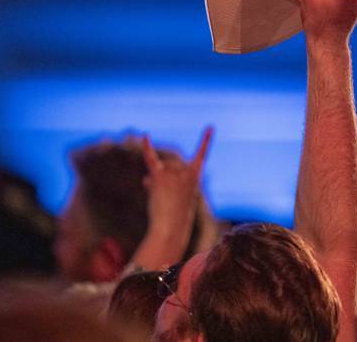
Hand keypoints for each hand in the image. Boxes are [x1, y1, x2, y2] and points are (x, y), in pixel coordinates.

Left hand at [141, 127, 211, 247]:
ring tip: (159, 198)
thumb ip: (165, 186)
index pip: (201, 156)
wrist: (171, 230)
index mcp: (196, 178)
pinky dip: (147, 147)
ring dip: (155, 182)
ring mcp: (174, 174)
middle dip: (164, 177)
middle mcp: (187, 172)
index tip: (210, 127)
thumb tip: (145, 179)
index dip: (205, 141)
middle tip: (166, 198)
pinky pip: (151, 159)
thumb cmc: (176, 220)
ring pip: (159, 168)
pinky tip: (145, 135)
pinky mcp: (160, 177)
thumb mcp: (176, 199)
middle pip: (171, 165)